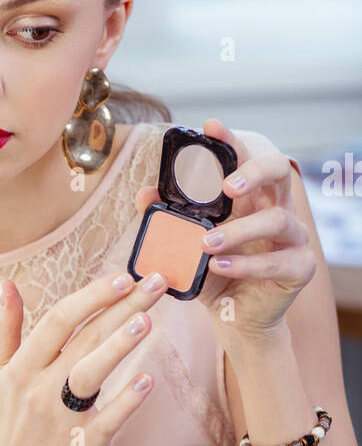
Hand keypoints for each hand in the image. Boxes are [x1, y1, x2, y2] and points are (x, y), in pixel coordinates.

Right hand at [0, 268, 168, 445]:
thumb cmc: (11, 417)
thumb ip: (5, 327)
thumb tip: (8, 286)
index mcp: (22, 367)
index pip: (57, 321)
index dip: (90, 296)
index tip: (122, 277)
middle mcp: (41, 388)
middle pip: (83, 339)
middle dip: (120, 307)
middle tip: (154, 283)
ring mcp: (62, 417)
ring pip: (91, 374)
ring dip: (118, 346)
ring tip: (146, 320)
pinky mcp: (84, 444)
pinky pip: (108, 418)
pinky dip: (126, 399)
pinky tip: (146, 380)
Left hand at [135, 117, 315, 338]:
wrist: (235, 318)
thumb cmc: (214, 273)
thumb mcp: (185, 246)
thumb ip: (168, 220)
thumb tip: (145, 194)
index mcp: (250, 196)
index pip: (244, 157)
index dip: (230, 141)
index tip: (211, 127)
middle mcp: (275, 208)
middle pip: (278, 171)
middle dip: (254, 171)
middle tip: (228, 185)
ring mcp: (293, 237)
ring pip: (278, 220)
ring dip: (239, 230)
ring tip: (206, 243)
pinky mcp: (300, 266)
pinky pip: (278, 261)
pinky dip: (247, 264)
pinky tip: (220, 266)